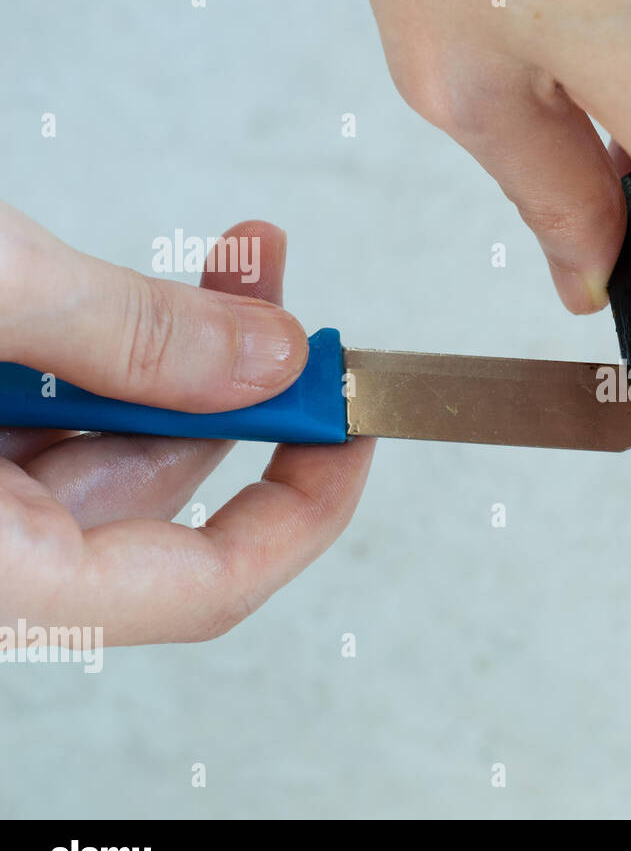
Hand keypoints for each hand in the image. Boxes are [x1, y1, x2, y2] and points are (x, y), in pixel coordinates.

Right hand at [0, 206, 374, 645]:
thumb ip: (129, 336)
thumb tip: (271, 360)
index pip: (205, 588)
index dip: (307, 511)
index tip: (359, 433)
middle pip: (162, 498)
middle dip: (244, 389)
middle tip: (292, 309)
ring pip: (108, 448)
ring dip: (178, 354)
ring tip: (242, 262)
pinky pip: (50, 419)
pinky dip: (103, 356)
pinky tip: (139, 290)